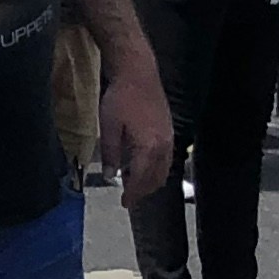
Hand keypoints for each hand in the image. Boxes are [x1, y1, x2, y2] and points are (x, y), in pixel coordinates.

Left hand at [100, 58, 175, 198]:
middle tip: (129, 197)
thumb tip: (110, 176)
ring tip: (135, 185)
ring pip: (165, 170)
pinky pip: (167, 159)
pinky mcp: (170, 131)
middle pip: (157, 178)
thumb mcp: (109, 126)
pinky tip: (145, 167)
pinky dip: (157, 169)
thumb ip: (110, 153)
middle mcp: (164, 146)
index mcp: (149, 147)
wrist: (139, 74)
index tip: (125, 204)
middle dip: (143, 190)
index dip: (134, 194)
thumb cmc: (121, 98)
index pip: (142, 179)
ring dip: (151, 181)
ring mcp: (170, 139)